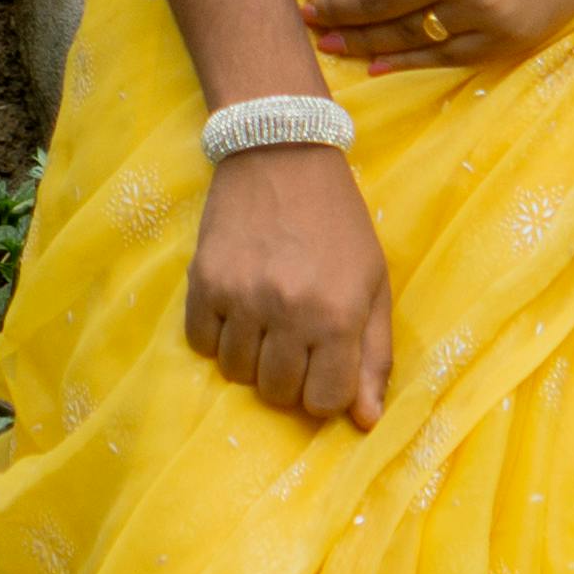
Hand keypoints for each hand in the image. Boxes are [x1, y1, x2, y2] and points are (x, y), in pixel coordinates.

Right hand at [181, 139, 391, 427]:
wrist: (281, 152)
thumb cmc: (338, 221)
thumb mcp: (374, 282)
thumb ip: (374, 354)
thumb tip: (366, 421)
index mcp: (338, 315)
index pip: (323, 402)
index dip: (323, 393)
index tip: (322, 368)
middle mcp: (289, 311)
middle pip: (276, 393)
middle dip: (287, 378)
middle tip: (292, 341)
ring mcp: (242, 296)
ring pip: (235, 373)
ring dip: (250, 358)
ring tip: (263, 321)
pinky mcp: (203, 279)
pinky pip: (199, 343)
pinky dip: (215, 336)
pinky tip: (234, 308)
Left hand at [303, 0, 573, 71]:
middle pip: (376, 3)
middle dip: (336, 12)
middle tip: (309, 19)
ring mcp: (481, 12)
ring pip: (407, 35)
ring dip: (363, 43)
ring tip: (331, 44)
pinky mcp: (508, 38)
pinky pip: (446, 58)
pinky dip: (408, 63)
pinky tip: (378, 66)